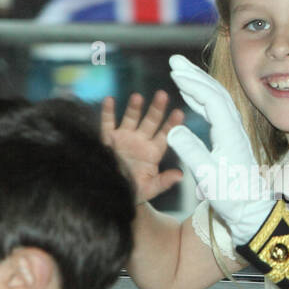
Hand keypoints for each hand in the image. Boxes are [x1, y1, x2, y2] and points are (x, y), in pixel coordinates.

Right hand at [101, 91, 184, 205]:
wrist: (112, 193)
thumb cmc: (134, 192)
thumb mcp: (149, 189)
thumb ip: (163, 182)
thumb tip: (180, 175)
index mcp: (152, 152)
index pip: (165, 135)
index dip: (172, 124)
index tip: (179, 113)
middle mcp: (140, 141)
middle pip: (150, 122)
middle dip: (156, 109)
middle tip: (162, 95)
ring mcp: (124, 138)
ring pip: (131, 119)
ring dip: (134, 108)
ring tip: (138, 97)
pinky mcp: (108, 139)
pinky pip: (107, 123)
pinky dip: (108, 112)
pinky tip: (109, 100)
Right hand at [165, 54, 273, 243]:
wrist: (253, 212)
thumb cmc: (232, 199)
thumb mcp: (209, 178)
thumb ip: (192, 153)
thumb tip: (175, 130)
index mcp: (230, 134)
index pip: (212, 99)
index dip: (193, 84)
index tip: (174, 72)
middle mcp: (235, 129)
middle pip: (215, 92)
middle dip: (194, 74)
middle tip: (174, 60)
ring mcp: (235, 133)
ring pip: (217, 99)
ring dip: (198, 83)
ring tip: (180, 71)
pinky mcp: (232, 139)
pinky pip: (217, 111)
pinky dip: (202, 98)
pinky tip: (191, 96)